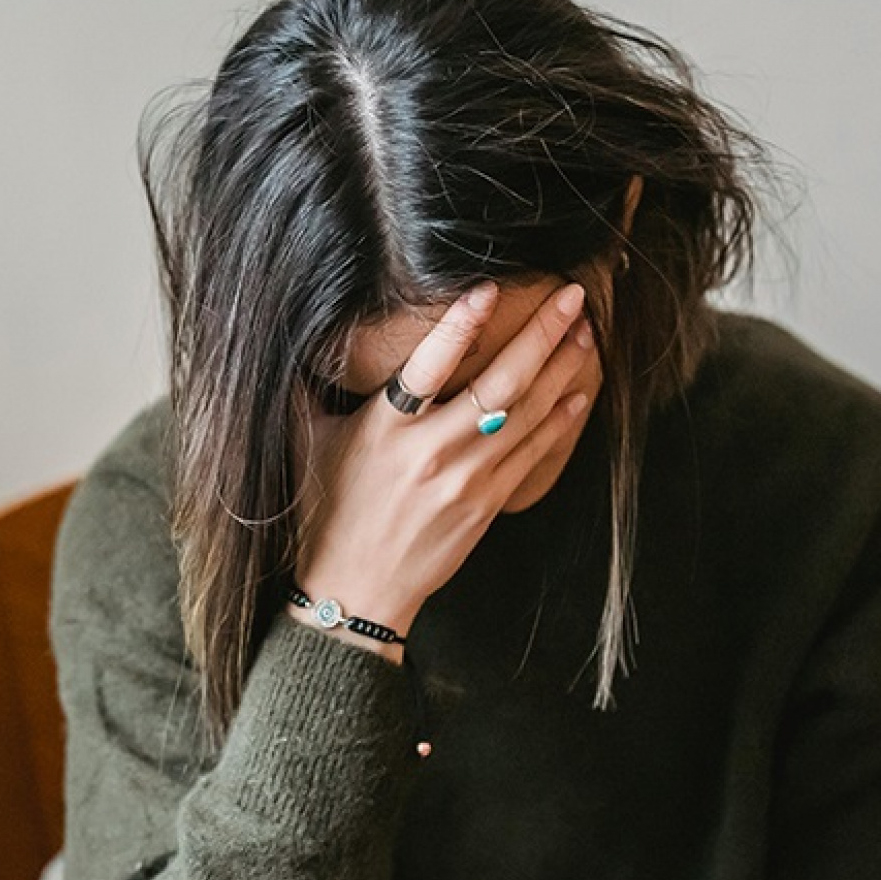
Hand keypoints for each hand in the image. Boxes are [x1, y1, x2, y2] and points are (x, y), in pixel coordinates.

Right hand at [289, 278, 594, 656]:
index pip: (427, 366)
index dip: (459, 325)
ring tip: (583, 332)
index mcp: (384, 429)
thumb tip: (297, 334)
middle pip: (500, 384)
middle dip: (542, 335)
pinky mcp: (486, 504)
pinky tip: (579, 391)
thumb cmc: (326, 512)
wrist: (356, 590)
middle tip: (572, 297)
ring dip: (561, 368)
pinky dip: (559, 419)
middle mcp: (430, 452)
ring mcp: (465, 480)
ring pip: (527, 413)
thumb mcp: (306, 442)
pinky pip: (532, 453)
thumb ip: (308, 388)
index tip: (488, 289)